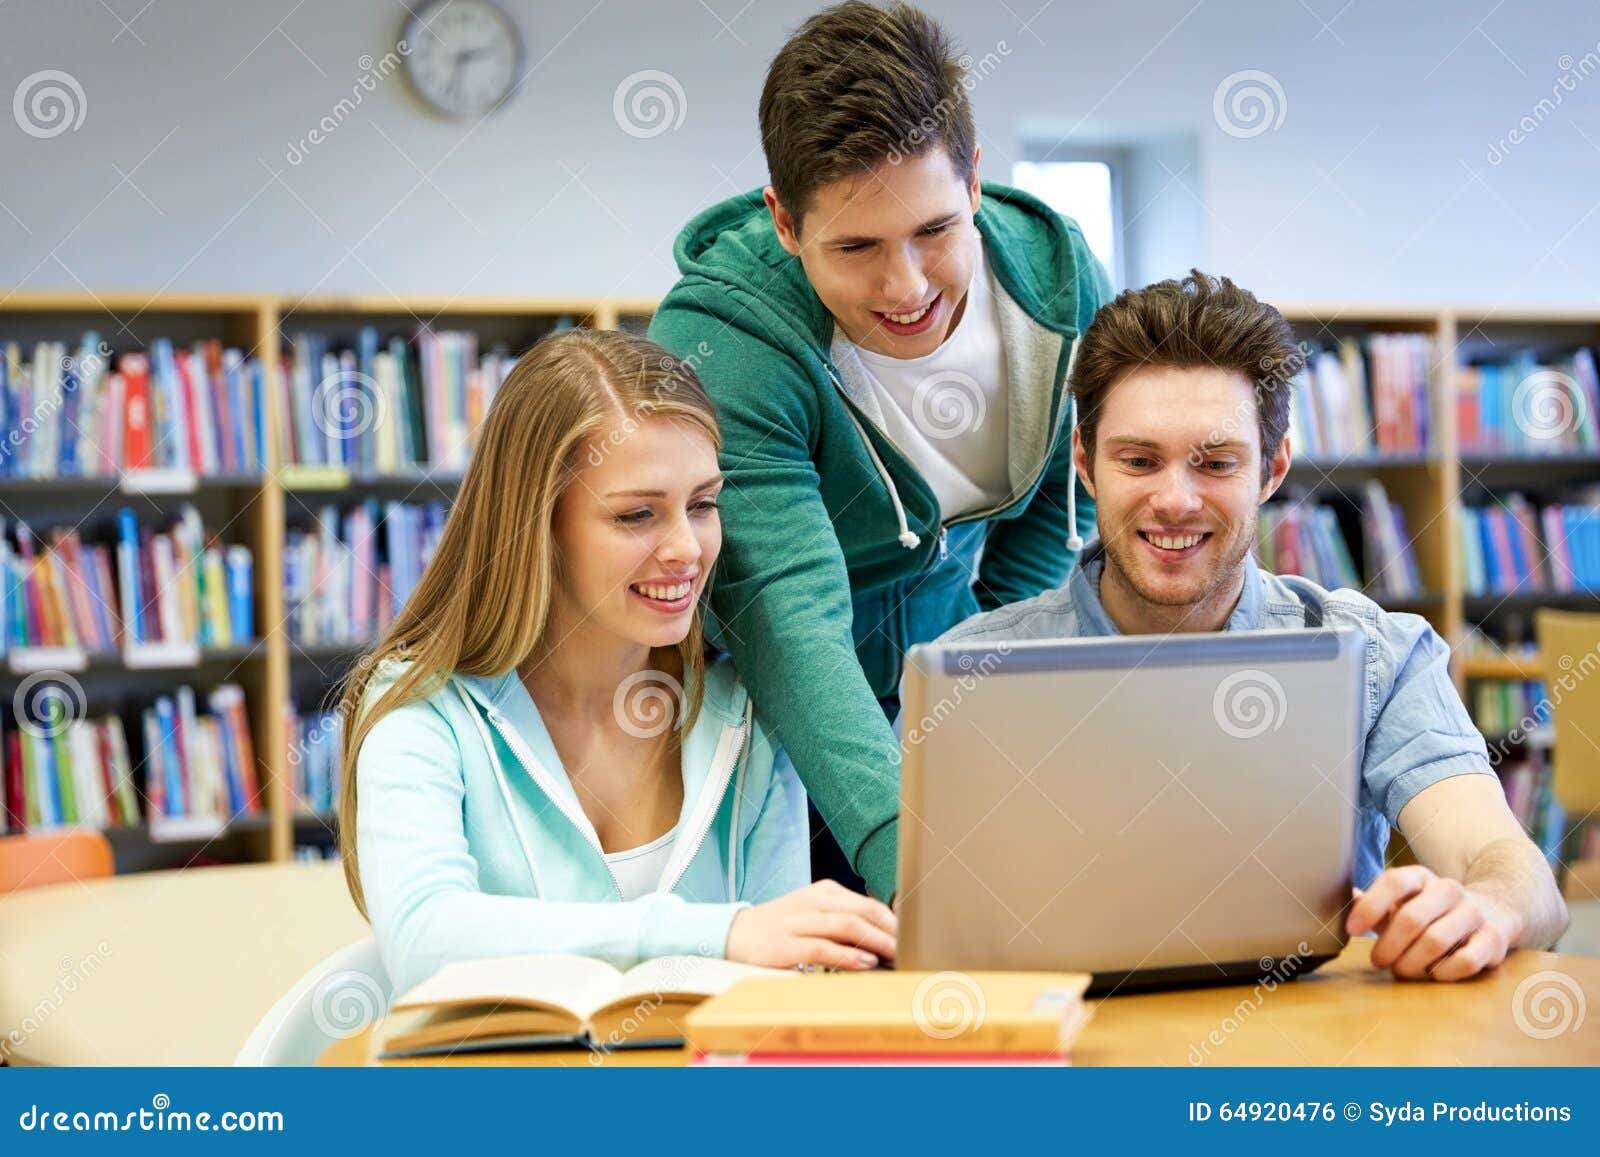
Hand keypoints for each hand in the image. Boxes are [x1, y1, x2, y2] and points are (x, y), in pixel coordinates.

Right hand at [726, 880, 896, 970]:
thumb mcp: (814, 916)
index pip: (869, 904)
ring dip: (877, 943)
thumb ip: (845, 923)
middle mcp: (814, 901)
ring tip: (896, 956)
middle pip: (864, 911)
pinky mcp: (785, 945)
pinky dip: (848, 955)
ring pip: (848, 925)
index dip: (895, 923)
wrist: (733, 935)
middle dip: (892, 932)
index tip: (913, 940)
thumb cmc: (781, 929)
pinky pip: (823, 947)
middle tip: (911, 950)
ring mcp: (798, 921)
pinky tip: (865, 964)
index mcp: (824, 892)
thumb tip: (886, 941)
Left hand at [1347, 865, 1522, 981]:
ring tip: (1402, 970)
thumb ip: (1374, 903)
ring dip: (1412, 963)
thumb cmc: (1433, 912)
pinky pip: (1465, 961)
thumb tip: (1346, 898)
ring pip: (1436, 941)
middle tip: (1379, 961)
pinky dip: (1443, 972)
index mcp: (1421, 877)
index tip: (1352, 929)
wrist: (1493, 911)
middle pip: (1411, 918)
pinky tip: (1433, 973)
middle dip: (1389, 946)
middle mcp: (1449, 890)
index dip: (1370, 906)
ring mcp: (1474, 912)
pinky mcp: (1493, 939)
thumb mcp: (1402, 902)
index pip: (1394, 882)